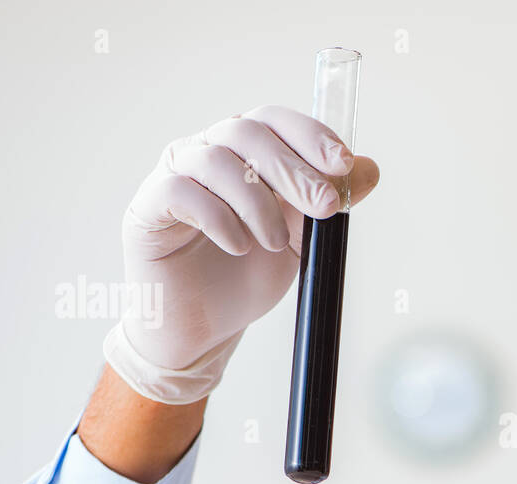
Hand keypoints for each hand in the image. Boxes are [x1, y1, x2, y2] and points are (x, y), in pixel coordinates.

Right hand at [115, 104, 379, 374]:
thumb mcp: (301, 241)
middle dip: (293, 169)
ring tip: (275, 243)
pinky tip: (239, 246)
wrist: (203, 329)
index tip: (342, 163)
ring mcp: (173, 177)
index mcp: (244, 153)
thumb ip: (329, 205)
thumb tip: (369, 169)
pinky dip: (217, 217)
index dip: (309, 134)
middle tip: (324, 206)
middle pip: (247, 132)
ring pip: (215, 159)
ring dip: (257, 201)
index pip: (274, 121)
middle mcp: (207, 153)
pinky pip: (180, 191)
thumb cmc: (245, 277)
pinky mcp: (148, 208)